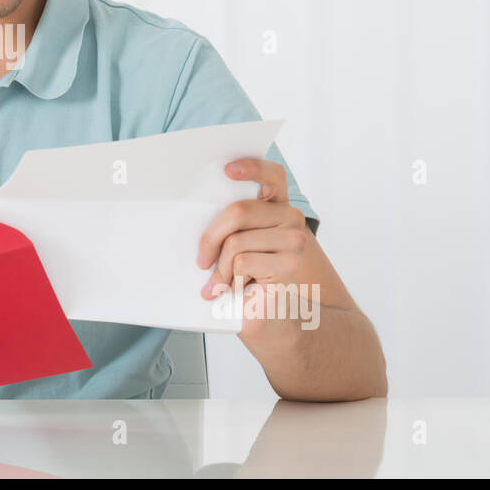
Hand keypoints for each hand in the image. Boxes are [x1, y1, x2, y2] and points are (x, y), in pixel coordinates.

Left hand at [196, 158, 310, 339]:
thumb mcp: (232, 245)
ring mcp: (294, 241)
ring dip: (220, 267)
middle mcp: (291, 218)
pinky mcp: (290, 264)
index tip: (227, 170)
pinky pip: (242, 261)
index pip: (271, 175)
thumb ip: (228, 224)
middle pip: (238, 211)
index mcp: (276, 207)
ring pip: (236, 240)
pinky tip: (233, 290)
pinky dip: (228, 279)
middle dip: (211, 237)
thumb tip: (194, 207)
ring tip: (219, 282)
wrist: (266, 321)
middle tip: (201, 260)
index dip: (251, 167)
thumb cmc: (244, 280)